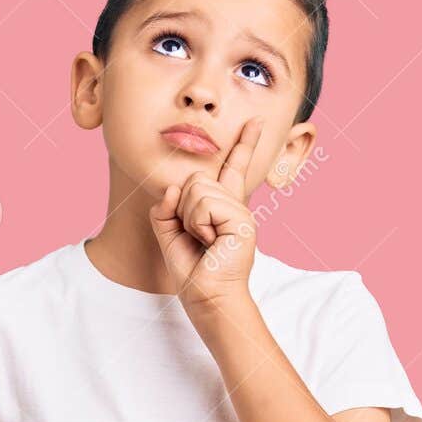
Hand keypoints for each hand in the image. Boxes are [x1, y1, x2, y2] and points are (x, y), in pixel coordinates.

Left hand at [149, 116, 262, 310]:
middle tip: (196, 238)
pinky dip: (197, 224)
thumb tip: (173, 188)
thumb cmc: (193, 272)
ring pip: (198, 189)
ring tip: (204, 241)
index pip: (233, 168)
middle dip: (183, 208)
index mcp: (224, 207)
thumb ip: (166, 208)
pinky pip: (204, 204)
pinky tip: (210, 242)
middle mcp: (236, 206)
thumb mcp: (169, 234)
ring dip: (189, 218)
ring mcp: (242, 213)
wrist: (208, 299)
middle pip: (196, 179)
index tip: (255, 122)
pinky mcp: (242, 221)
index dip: (244, 144)